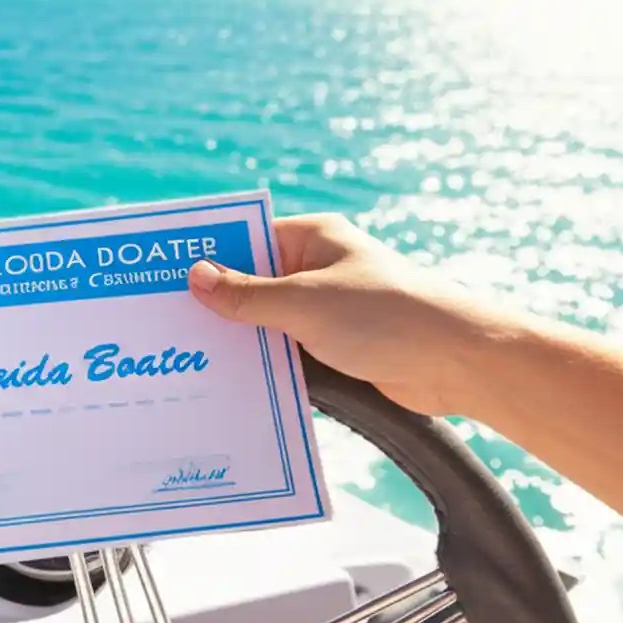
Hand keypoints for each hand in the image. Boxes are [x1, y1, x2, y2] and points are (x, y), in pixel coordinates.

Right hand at [188, 213, 501, 413]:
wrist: (459, 363)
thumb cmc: (387, 316)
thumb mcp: (305, 302)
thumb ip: (247, 294)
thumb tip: (195, 277)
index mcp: (313, 239)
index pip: (246, 239)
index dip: (207, 256)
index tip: (163, 276)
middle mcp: (318, 270)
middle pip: (252, 284)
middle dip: (216, 305)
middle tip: (165, 326)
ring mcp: (327, 311)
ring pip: (267, 324)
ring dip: (240, 342)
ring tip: (188, 359)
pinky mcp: (337, 350)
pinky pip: (287, 355)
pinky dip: (264, 367)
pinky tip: (230, 384)